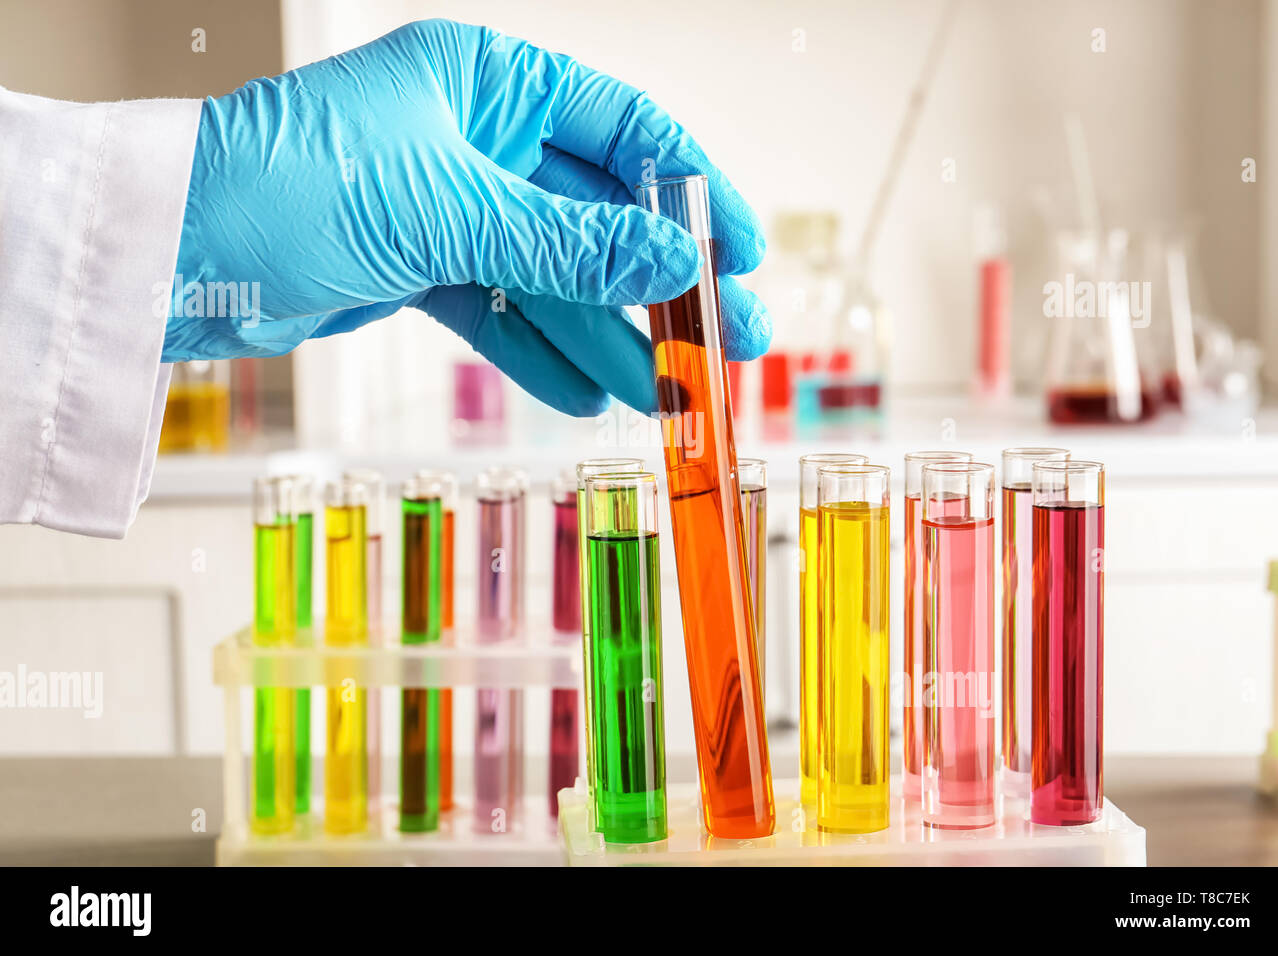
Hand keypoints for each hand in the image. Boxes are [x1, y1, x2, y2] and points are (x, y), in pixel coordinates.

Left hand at [169, 19, 769, 414]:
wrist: (174, 255)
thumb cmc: (291, 188)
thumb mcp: (451, 213)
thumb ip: (571, 245)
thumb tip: (677, 263)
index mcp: (490, 79)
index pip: (627, 128)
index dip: (696, 192)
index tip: (747, 253)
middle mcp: (476, 134)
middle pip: (599, 212)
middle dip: (662, 284)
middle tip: (728, 345)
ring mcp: (447, 203)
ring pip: (553, 274)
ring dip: (607, 336)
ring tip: (663, 396)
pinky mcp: (415, 264)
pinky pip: (499, 310)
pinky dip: (537, 352)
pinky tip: (584, 394)